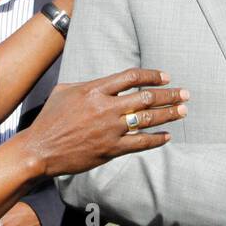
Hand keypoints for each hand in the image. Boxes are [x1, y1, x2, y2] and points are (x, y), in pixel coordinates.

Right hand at [18, 68, 187, 177]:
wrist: (40, 149)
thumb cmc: (50, 119)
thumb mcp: (64, 91)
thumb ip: (87, 84)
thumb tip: (105, 82)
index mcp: (95, 89)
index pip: (132, 77)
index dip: (153, 75)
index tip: (166, 77)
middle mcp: (105, 107)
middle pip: (146, 97)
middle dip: (169, 95)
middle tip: (185, 94)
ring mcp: (110, 129)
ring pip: (147, 119)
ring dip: (168, 114)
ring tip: (183, 111)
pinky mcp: (111, 149)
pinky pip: (141, 143)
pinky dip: (156, 139)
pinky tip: (167, 136)